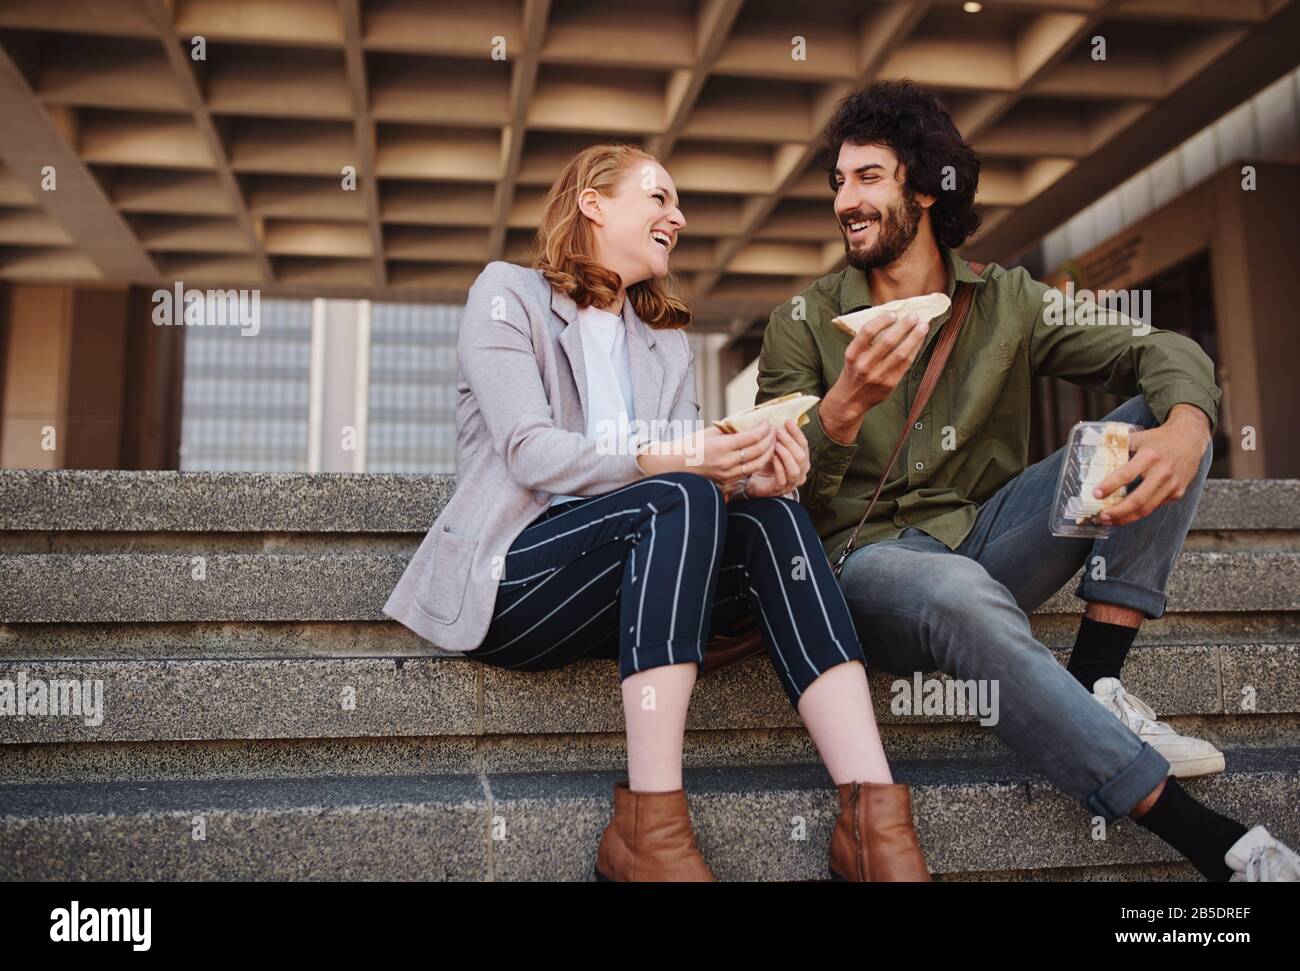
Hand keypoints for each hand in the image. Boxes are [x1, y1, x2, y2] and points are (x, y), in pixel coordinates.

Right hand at [637, 422, 774, 485]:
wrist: (674, 466)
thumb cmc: (690, 445)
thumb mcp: (710, 432)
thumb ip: (730, 429)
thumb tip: (749, 423)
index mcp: (721, 447)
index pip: (752, 437)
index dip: (763, 428)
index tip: (767, 421)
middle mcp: (726, 462)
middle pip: (758, 451)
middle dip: (770, 439)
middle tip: (775, 430)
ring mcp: (727, 474)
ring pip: (757, 464)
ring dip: (769, 452)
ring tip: (773, 442)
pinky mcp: (727, 481)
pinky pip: (749, 472)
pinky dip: (759, 462)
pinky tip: (762, 454)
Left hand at [745, 420, 810, 497]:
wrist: (756, 483)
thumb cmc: (767, 465)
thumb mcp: (775, 448)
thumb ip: (780, 437)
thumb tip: (779, 419)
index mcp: (802, 460)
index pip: (804, 445)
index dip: (797, 433)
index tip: (788, 421)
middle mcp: (800, 472)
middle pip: (801, 456)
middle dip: (790, 442)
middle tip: (777, 432)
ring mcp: (791, 482)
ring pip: (795, 469)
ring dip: (786, 455)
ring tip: (776, 445)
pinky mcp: (780, 489)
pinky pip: (783, 478)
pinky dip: (779, 467)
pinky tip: (773, 458)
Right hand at [821, 312, 929, 443]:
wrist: (851, 400)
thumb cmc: (854, 371)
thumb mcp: (853, 355)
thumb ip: (866, 341)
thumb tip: (891, 319)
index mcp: (852, 354)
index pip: (867, 332)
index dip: (882, 320)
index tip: (893, 314)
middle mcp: (864, 365)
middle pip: (887, 341)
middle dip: (903, 326)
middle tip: (914, 316)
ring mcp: (877, 376)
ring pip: (901, 353)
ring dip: (914, 337)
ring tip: (923, 326)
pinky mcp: (889, 384)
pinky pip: (906, 364)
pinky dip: (914, 350)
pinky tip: (919, 341)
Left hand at [1094, 405, 1210, 525]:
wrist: (1191, 439)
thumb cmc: (1160, 439)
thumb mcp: (1139, 437)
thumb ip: (1119, 445)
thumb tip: (1094, 452)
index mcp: (1150, 456)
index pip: (1127, 474)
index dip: (1110, 486)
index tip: (1096, 494)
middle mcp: (1162, 472)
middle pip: (1138, 499)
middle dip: (1118, 511)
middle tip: (1102, 516)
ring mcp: (1172, 485)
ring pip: (1147, 508)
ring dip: (1127, 518)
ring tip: (1110, 520)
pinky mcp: (1178, 493)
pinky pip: (1156, 506)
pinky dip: (1140, 513)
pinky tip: (1127, 515)